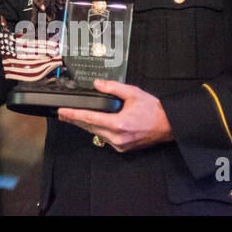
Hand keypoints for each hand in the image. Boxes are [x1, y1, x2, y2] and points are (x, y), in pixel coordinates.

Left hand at [57, 79, 173, 151]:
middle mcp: (118, 137)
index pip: (89, 119)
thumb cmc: (154, 110)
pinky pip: (105, 138)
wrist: (169, 125)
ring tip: (73, 117)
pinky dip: (98, 130)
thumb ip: (113, 87)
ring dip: (85, 125)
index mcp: (119, 124)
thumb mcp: (133, 93)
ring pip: (96, 133)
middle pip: (90, 127)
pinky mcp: (123, 148)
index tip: (62, 112)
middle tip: (62, 114)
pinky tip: (93, 123)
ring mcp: (120, 145)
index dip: (73, 115)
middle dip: (75, 120)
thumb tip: (97, 84)